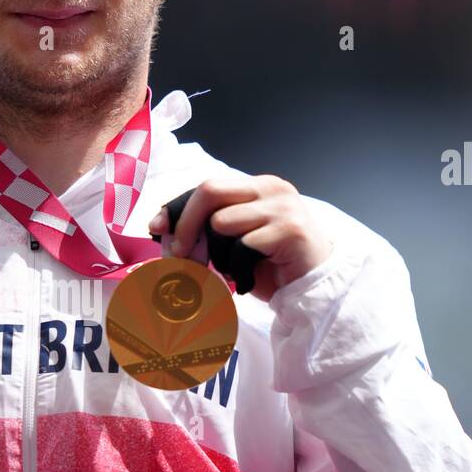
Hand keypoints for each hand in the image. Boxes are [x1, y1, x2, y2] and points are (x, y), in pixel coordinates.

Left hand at [148, 174, 333, 303]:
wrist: (315, 286)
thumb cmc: (271, 264)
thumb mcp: (235, 239)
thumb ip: (207, 228)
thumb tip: (161, 226)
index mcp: (256, 186)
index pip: (207, 186)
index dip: (178, 207)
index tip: (157, 228)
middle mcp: (271, 188)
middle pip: (210, 191)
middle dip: (186, 224)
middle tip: (181, 255)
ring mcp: (282, 207)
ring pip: (223, 222)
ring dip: (218, 255)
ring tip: (233, 270)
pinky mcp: (290, 230)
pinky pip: (243, 246)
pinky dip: (239, 268)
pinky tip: (250, 278)